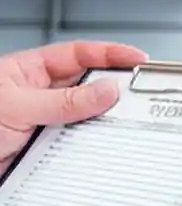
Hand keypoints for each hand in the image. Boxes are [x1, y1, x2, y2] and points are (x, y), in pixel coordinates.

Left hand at [0, 41, 148, 172]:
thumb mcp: (16, 107)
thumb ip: (64, 101)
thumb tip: (106, 91)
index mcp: (27, 72)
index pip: (77, 55)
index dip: (109, 54)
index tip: (138, 60)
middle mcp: (38, 95)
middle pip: (87, 86)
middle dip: (114, 90)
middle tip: (141, 96)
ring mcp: (43, 123)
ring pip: (86, 119)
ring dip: (104, 123)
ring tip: (126, 124)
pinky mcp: (45, 151)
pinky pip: (77, 147)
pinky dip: (93, 149)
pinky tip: (104, 150)